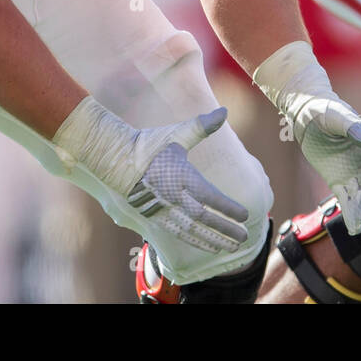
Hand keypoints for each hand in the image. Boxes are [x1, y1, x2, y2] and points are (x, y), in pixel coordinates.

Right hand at [54, 99, 249, 253]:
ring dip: (212, 240)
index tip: (246, 215)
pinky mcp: (153, 217)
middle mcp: (171, 196)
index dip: (228, 208)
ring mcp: (161, 209)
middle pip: (203, 218)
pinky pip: (178, 233)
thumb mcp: (176, 134)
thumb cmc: (148, 144)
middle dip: (225, 229)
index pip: (209, 196)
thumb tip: (224, 112)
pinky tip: (208, 245)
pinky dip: (195, 240)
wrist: (114, 159)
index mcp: (180, 175)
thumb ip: (202, 126)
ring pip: (190, 231)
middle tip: (244, 238)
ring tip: (230, 248)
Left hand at [254, 42, 360, 233]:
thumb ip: (352, 128)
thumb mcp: (336, 115)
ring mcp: (350, 171)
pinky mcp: (336, 178)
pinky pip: (344, 197)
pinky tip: (351, 225)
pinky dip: (348, 211)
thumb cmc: (324, 109)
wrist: (306, 112)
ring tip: (356, 228)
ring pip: (358, 195)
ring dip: (359, 211)